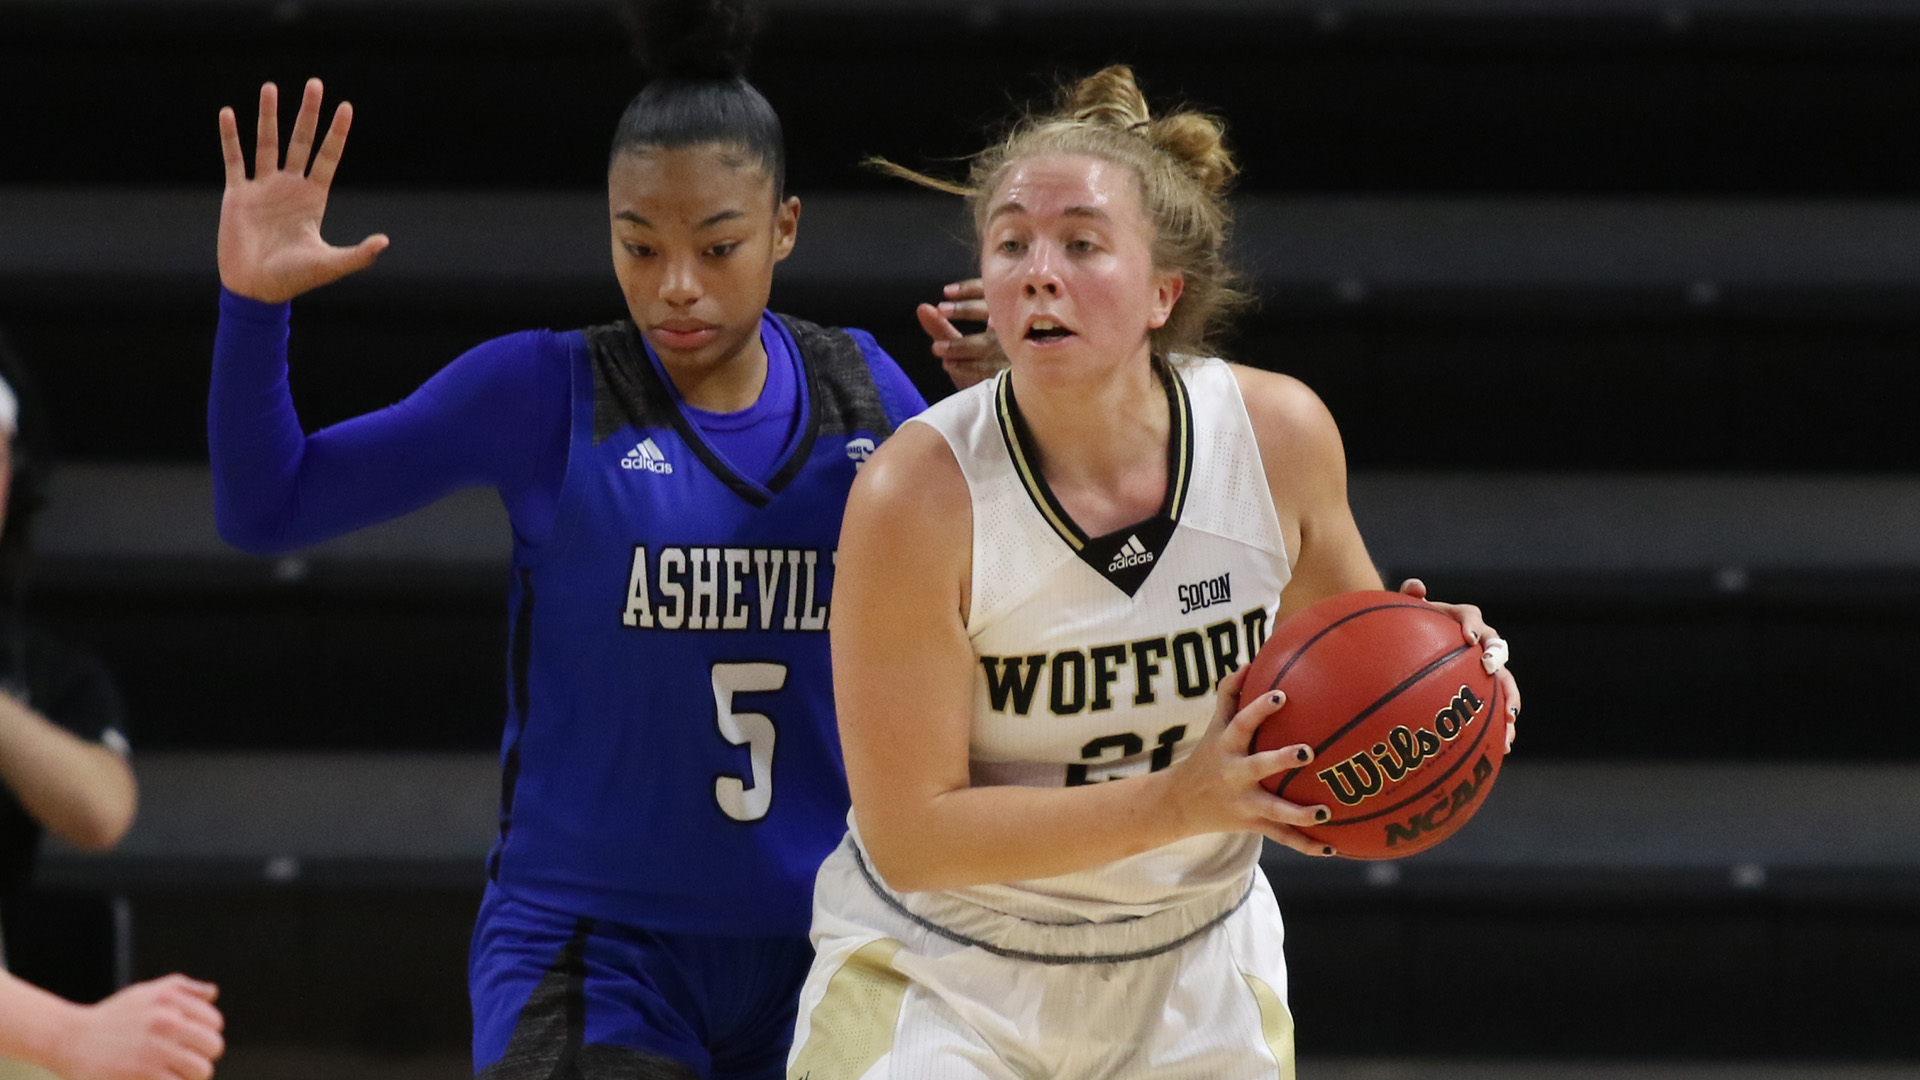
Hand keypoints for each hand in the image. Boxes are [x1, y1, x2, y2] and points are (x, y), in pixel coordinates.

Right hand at [53, 975, 224, 1079]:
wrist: (70, 1039)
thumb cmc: (111, 1018)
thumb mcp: (145, 993)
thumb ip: (182, 988)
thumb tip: (213, 994)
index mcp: (171, 1001)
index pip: (215, 1023)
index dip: (204, 1034)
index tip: (187, 1042)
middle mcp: (167, 1023)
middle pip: (214, 1047)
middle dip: (201, 1056)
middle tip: (182, 1060)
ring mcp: (155, 1050)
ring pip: (202, 1071)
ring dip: (189, 1075)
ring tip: (172, 1073)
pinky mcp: (143, 1075)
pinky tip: (157, 1079)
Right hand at [218, 78, 388, 303]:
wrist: (256, 289)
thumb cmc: (294, 280)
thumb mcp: (330, 265)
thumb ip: (358, 255)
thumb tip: (384, 242)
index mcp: (313, 199)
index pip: (328, 156)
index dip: (336, 133)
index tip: (346, 106)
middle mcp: (289, 187)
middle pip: (300, 141)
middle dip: (308, 113)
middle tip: (315, 83)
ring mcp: (263, 188)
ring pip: (266, 142)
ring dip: (268, 115)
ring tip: (271, 87)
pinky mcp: (237, 195)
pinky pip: (233, 159)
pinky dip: (230, 137)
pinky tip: (229, 113)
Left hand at [916, 278, 1006, 390]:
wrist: (1001, 403)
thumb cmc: (978, 367)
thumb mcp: (958, 346)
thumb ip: (941, 328)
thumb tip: (921, 308)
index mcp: (1002, 320)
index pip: (990, 294)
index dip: (970, 289)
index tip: (946, 292)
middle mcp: (1012, 334)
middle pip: (993, 314)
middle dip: (967, 311)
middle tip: (942, 310)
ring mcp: (1015, 354)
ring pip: (990, 343)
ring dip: (961, 344)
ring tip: (937, 347)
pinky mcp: (1013, 376)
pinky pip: (991, 368)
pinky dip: (967, 366)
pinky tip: (949, 364)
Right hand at [1163, 667, 1332, 856]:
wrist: (1180, 804)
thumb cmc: (1206, 755)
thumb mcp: (1213, 726)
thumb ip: (1229, 694)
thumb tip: (1249, 662)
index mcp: (1227, 747)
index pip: (1241, 723)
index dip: (1259, 709)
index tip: (1281, 696)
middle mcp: (1234, 775)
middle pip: (1258, 767)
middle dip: (1281, 759)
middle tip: (1308, 750)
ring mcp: (1244, 803)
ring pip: (1274, 809)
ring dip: (1299, 813)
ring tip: (1326, 811)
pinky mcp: (1253, 825)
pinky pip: (1282, 837)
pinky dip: (1306, 844)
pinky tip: (1332, 848)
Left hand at [1399, 578, 1521, 752]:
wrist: (1412, 643)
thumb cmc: (1408, 626)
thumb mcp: (1405, 611)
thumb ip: (1409, 596)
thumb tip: (1416, 586)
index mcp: (1461, 619)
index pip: (1471, 615)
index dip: (1473, 625)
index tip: (1468, 638)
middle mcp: (1480, 642)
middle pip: (1498, 648)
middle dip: (1498, 659)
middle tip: (1490, 669)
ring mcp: (1485, 667)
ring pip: (1505, 681)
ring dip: (1510, 699)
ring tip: (1510, 720)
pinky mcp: (1485, 690)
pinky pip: (1497, 707)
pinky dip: (1504, 725)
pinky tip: (1504, 746)